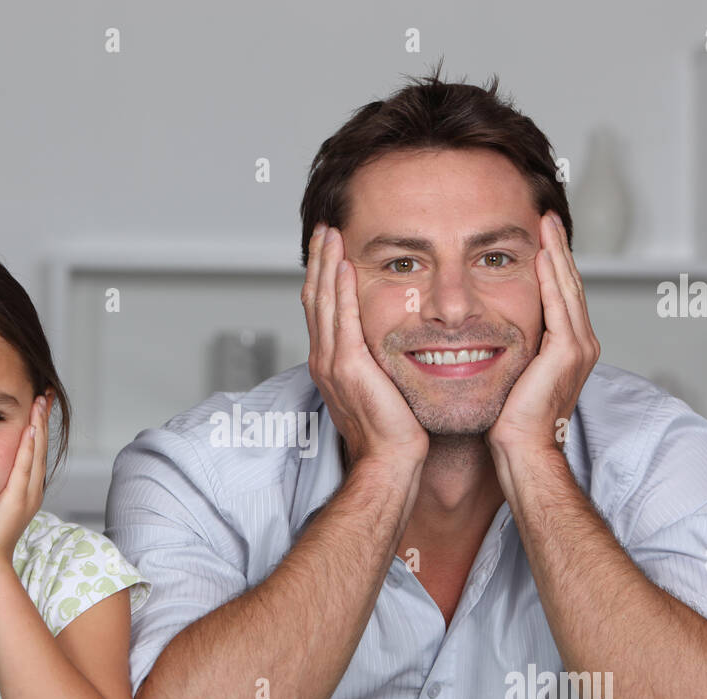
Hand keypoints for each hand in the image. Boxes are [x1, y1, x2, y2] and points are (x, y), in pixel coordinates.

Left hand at [0, 392, 52, 571]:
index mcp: (25, 491)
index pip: (34, 452)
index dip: (37, 428)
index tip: (36, 406)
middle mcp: (32, 491)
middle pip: (41, 448)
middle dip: (43, 420)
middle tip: (44, 395)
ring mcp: (27, 495)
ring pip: (37, 453)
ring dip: (39, 426)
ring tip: (40, 402)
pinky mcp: (17, 500)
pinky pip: (25, 467)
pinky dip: (29, 447)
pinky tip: (30, 428)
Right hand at [302, 223, 428, 468]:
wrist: (389, 461)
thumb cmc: (392, 434)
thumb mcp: (381, 389)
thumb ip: (376, 364)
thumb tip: (388, 348)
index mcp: (330, 364)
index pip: (321, 310)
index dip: (323, 277)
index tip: (330, 250)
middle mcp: (324, 360)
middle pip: (315, 298)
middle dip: (319, 260)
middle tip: (324, 229)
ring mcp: (332, 362)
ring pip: (323, 301)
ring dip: (326, 264)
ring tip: (330, 234)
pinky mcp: (348, 366)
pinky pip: (342, 318)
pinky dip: (341, 289)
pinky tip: (344, 265)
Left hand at [485, 211, 600, 459]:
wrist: (523, 451)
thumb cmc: (511, 426)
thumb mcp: (511, 377)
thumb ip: (511, 351)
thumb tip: (485, 335)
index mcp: (568, 349)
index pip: (561, 296)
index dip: (552, 264)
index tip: (540, 237)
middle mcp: (580, 344)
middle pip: (568, 284)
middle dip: (558, 249)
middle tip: (547, 217)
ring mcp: (578, 347)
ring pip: (567, 287)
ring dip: (557, 253)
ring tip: (546, 223)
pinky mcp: (567, 352)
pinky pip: (559, 304)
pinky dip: (552, 277)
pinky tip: (542, 254)